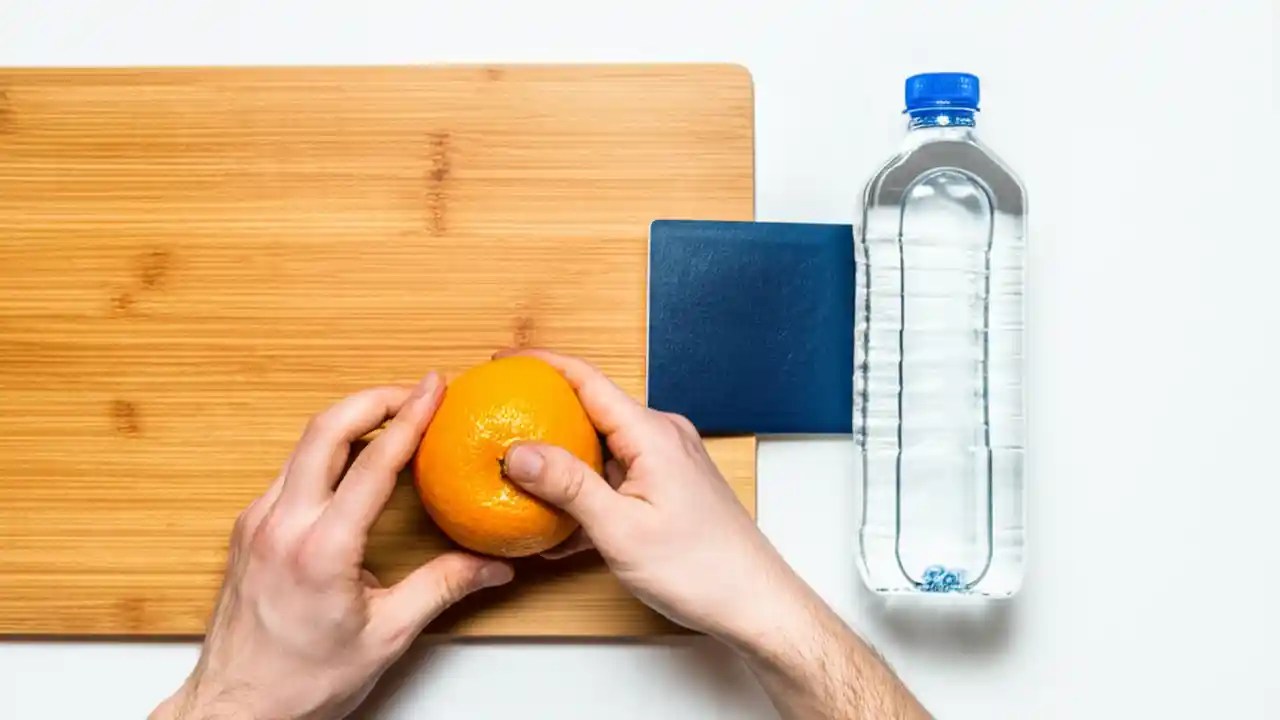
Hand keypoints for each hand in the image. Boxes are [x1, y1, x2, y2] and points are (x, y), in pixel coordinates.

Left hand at [152, 375, 513, 719]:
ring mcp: (257, 522)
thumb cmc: (300, 681)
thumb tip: (491, 566)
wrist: (237, 707)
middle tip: (414, 391)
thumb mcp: (386, 636)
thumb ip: (442, 589)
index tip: (434, 389)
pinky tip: (353, 462)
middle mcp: (281, 525)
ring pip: (304, 445)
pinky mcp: (248, 528)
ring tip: (391, 418)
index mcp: (321, 550)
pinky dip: (327, 451)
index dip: (409, 417)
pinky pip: (291, 470)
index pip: (373, 462)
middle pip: (326, 429)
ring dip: (349, 421)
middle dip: (373, 398)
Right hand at [500, 350, 805, 645]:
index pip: (587, 380)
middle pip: (591, 410)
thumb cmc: (700, 569)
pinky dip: (586, 492)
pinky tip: (556, 525)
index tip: (502, 360)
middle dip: (544, 414)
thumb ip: (567, 486)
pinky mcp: (668, 487)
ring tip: (516, 475)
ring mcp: (667, 462)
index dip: (542, 364)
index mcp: (652, 434)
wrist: (753, 602)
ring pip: (601, 448)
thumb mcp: (620, 530)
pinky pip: (616, 477)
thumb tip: (518, 452)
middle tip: (500, 420)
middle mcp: (662, 437)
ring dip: (562, 463)